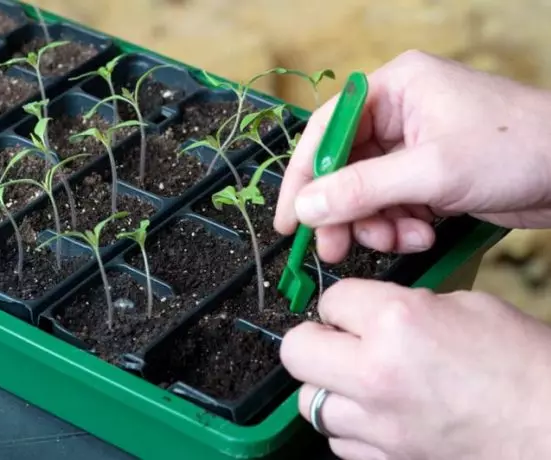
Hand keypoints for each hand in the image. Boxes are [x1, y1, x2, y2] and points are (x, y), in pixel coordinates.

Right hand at [274, 50, 550, 262]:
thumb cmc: (516, 149)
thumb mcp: (432, 171)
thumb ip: (362, 190)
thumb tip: (305, 208)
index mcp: (394, 89)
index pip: (327, 130)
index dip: (303, 177)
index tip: (288, 220)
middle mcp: (398, 113)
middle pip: (344, 167)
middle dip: (344, 211)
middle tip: (334, 249)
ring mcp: (414, 146)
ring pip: (367, 192)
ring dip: (377, 223)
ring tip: (403, 240)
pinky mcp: (429, 174)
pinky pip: (393, 203)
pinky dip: (401, 225)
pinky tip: (424, 233)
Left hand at [280, 279, 550, 459]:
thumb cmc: (525, 367)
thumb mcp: (465, 307)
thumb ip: (405, 305)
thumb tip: (373, 313)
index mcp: (396, 323)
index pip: (330, 300)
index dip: (343, 303)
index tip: (353, 310)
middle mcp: (375, 374)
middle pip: (296, 351)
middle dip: (314, 340)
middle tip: (338, 340)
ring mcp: (377, 425)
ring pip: (310, 401)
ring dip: (328, 386)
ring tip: (359, 380)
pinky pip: (339, 440)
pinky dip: (350, 424)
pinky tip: (378, 413)